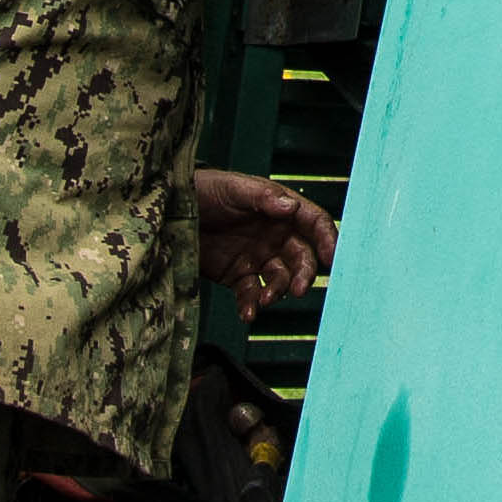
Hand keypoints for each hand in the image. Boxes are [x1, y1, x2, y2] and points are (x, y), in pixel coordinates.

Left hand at [197, 168, 334, 320]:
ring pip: (279, 279)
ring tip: (263, 301)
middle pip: (301, 257)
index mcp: (280, 210)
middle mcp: (274, 236)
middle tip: (298, 289)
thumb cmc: (205, 190)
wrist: (169, 211)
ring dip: (277, 292)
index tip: (332, 257)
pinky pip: (251, 294)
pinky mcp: (236, 276)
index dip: (327, 238)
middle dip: (303, 275)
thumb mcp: (233, 188)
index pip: (313, 223)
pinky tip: (247, 313)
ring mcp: (257, 257)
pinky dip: (251, 305)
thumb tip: (292, 207)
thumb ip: (262, 198)